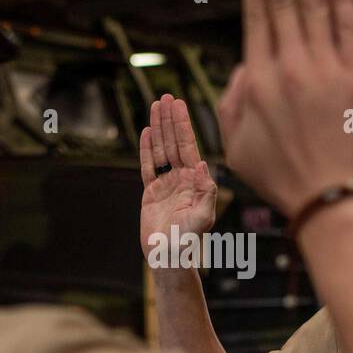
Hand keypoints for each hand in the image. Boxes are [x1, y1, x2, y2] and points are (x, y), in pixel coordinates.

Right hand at [139, 94, 216, 260]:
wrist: (168, 255)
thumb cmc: (188, 239)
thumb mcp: (203, 216)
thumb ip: (206, 191)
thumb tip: (202, 164)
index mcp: (195, 181)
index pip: (188, 146)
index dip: (182, 125)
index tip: (178, 105)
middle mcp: (182, 178)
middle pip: (174, 142)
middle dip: (170, 120)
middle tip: (166, 97)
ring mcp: (166, 184)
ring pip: (161, 150)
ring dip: (158, 128)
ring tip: (155, 107)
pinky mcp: (151, 192)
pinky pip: (148, 166)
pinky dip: (146, 149)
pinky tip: (146, 132)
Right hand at [218, 0, 352, 218]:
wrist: (333, 202)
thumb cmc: (285, 180)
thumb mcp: (237, 148)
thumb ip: (232, 103)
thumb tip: (243, 70)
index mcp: (258, 83)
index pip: (257, 17)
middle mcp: (291, 69)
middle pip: (280, 0)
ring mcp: (327, 71)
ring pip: (311, 5)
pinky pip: (347, 29)